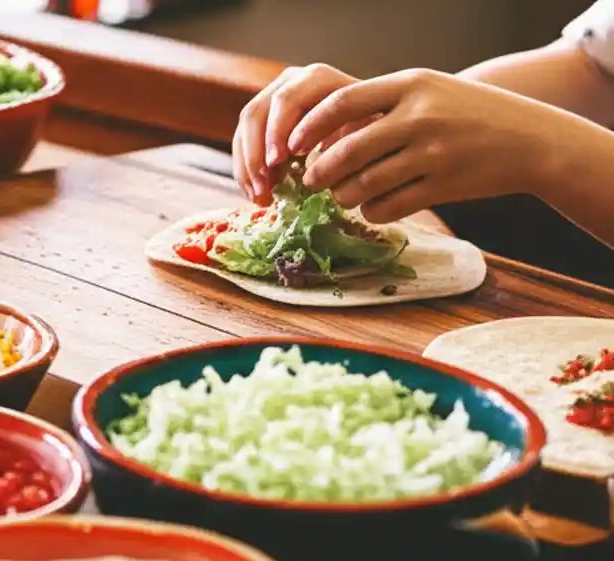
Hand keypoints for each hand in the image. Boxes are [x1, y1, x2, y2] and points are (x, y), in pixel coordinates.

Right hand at [233, 63, 358, 203]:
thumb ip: (346, 141)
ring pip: (245, 128)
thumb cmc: (372, 133)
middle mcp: (290, 82)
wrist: (370, 130)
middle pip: (256, 112)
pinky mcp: (264, 119)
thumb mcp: (368, 134)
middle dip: (255, 154)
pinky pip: (243, 141)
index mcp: (318, 79)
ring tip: (259, 196)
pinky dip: (246, 170)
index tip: (277, 163)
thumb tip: (319, 164)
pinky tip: (257, 192)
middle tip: (263, 187)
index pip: (285, 100)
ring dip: (247, 166)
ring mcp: (273, 98)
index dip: (277, 131)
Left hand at [289, 69, 570, 222]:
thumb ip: (382, 103)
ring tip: (339, 196)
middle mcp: (420, 116)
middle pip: (348, 150)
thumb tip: (323, 133)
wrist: (531, 140)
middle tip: (310, 181)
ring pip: (364, 183)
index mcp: (411, 85)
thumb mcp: (430, 91)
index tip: (292, 145)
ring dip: (343, 195)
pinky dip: (371, 211)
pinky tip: (371, 208)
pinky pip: (389, 206)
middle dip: (320, 172)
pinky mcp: (444, 185)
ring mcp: (433, 152)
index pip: (342, 102)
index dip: (309, 127)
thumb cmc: (469, 114)